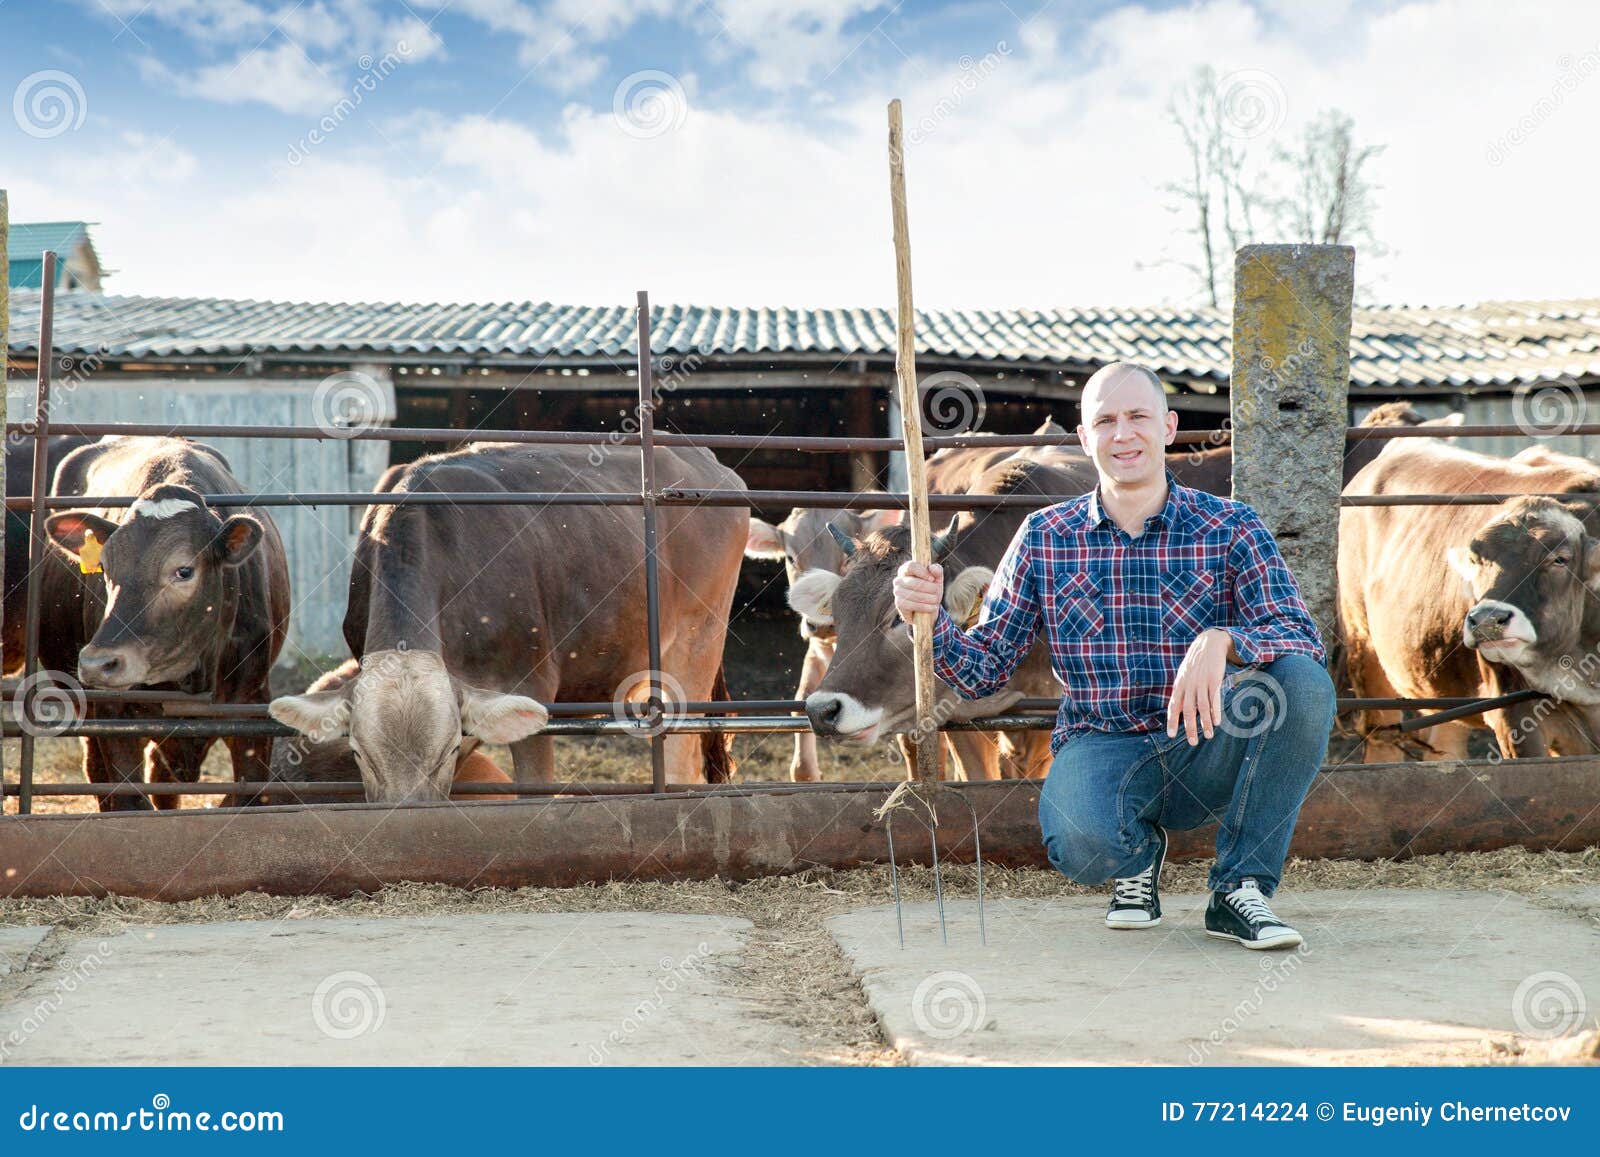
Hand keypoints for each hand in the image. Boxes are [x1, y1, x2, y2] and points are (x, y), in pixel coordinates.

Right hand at [893, 560, 943, 620]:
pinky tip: (932, 607)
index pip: (911, 566)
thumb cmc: (931, 589)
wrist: (927, 608)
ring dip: (929, 598)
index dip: (922, 572)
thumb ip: (937, 571)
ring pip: (914, 594)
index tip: (932, 579)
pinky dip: (925, 607)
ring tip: (936, 601)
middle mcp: (898, 580)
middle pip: (914, 582)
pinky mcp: (899, 604)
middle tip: (937, 592)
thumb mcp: (937, 579)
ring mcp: (897, 592)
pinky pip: (913, 605)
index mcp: (906, 570)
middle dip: (930, 588)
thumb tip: (932, 567)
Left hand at [1166, 628, 1233, 744]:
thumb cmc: (1196, 663)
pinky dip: (1215, 711)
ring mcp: (1201, 682)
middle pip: (1188, 710)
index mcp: (1179, 685)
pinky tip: (1217, 722)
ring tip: (1208, 736)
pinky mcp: (1214, 680)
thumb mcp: (1184, 675)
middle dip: (1189, 728)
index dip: (1172, 721)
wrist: (1208, 644)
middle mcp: (1189, 685)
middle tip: (1192, 742)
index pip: (1173, 706)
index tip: (1171, 735)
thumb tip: (1178, 709)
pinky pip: (1214, 698)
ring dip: (1205, 723)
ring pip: (1202, 707)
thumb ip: (1182, 691)